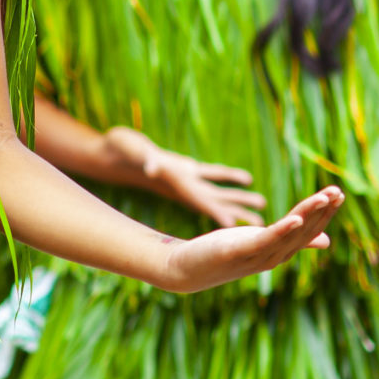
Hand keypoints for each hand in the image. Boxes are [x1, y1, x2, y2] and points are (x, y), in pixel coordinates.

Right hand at [103, 126, 266, 227]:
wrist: (114, 153)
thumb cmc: (121, 149)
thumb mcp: (133, 152)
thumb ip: (145, 159)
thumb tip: (151, 167)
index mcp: (175, 184)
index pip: (203, 202)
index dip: (221, 214)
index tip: (240, 228)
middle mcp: (184, 185)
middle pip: (216, 200)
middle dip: (238, 210)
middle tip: (263, 224)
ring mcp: (186, 178)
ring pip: (217, 189)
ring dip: (238, 196)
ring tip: (261, 204)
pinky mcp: (186, 168)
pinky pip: (212, 172)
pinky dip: (228, 175)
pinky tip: (246, 178)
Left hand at [155, 187, 344, 293]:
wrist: (186, 269)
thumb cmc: (223, 253)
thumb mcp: (259, 242)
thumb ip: (289, 238)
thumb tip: (324, 239)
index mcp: (278, 251)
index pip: (308, 231)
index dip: (324, 213)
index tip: (338, 193)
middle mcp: (273, 257)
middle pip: (304, 232)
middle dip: (322, 211)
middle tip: (338, 192)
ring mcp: (257, 257)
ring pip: (290, 235)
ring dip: (308, 216)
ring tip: (324, 197)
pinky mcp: (239, 253)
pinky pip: (266, 241)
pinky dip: (283, 230)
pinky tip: (295, 219)